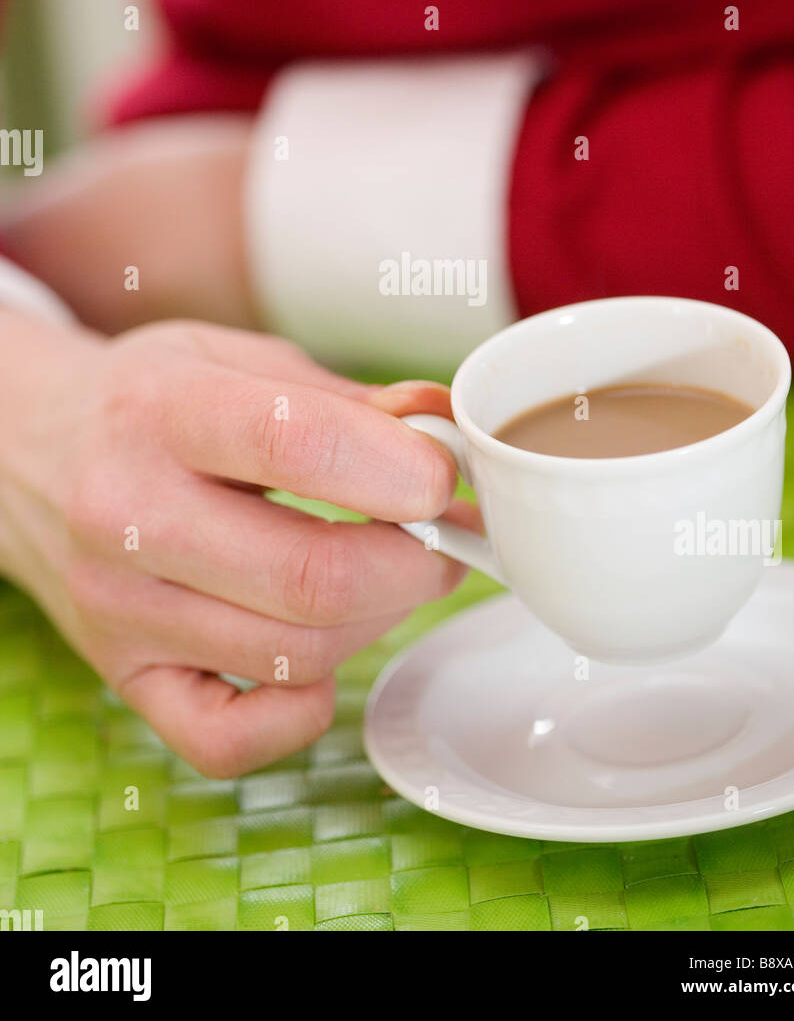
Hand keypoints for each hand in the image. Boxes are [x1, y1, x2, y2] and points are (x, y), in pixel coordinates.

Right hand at [0, 313, 463, 775]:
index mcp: (161, 411)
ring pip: (293, 656)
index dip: (403, 467)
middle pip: (311, 577)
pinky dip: (298, 714)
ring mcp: (118, 609)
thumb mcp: (238, 359)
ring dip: (378, 622)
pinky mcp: (122, 676)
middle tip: (442, 538)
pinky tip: (316, 658)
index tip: (445, 475)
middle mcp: (126, 516)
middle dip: (417, 564)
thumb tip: (441, 427)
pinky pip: (227, 741)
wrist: (29, 448)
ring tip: (388, 576)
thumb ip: (346, 398)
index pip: (296, 442)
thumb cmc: (149, 399)